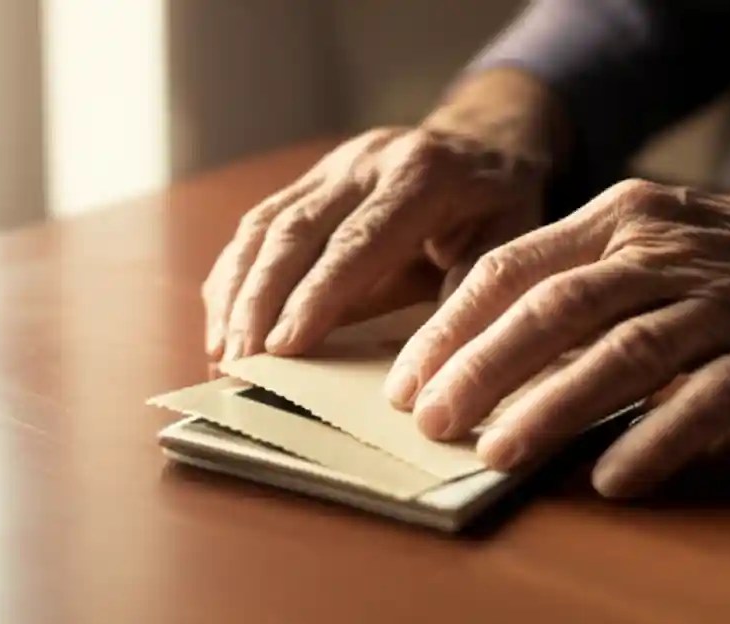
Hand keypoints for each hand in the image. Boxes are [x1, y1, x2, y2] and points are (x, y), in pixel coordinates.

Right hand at [201, 71, 563, 360]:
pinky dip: (235, 274)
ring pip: (265, 225)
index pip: (358, 242)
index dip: (316, 295)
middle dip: (260, 300)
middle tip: (240, 361)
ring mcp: (332, 166)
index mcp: (423, 176)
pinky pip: (259, 223)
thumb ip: (463, 300)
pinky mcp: (310, 179)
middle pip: (296, 231)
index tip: (283, 347)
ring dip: (237, 291)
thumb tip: (417, 374)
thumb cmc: (501, 207)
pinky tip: (223, 319)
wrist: (487, 142)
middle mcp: (368, 161)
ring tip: (223, 351)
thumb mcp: (506, 248)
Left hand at [385, 180, 729, 496]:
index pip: (512, 267)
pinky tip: (612, 478)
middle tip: (431, 422)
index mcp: (617, 220)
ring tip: (498, 455)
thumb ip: (572, 284)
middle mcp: (663, 251)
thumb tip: (478, 358)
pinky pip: (710, 398)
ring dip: (555, 405)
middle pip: (557, 307)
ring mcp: (724, 300)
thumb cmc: (729, 265)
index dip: (451, 327)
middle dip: (483, 367)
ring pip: (625, 351)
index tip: (406, 382)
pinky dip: (657, 438)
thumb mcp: (646, 244)